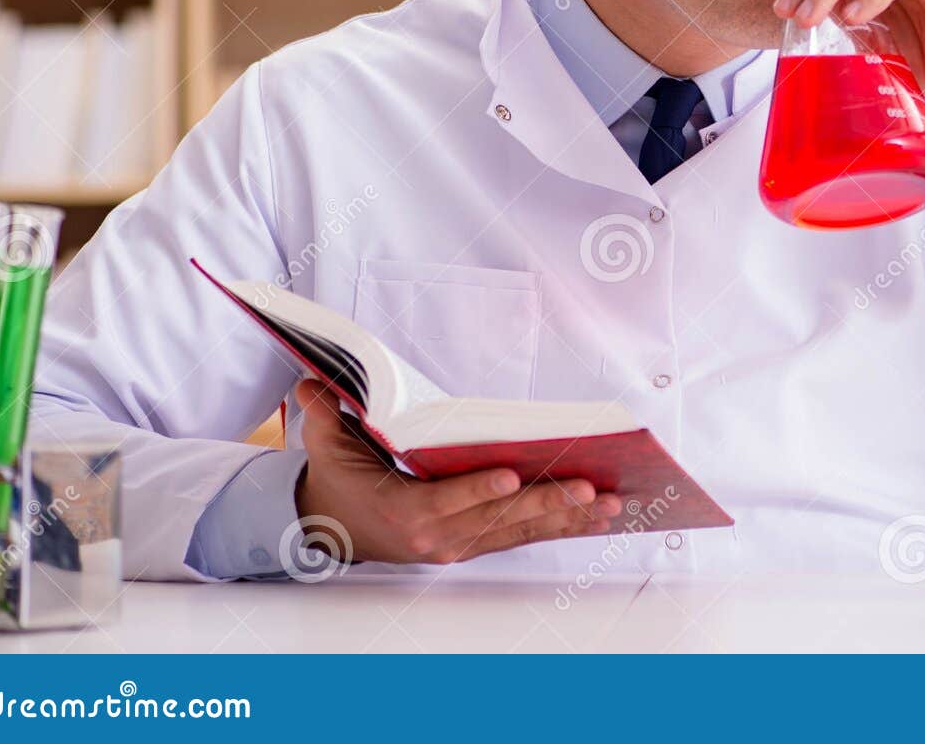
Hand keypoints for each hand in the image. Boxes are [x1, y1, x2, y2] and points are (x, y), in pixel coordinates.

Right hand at [290, 378, 621, 565]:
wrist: (337, 532)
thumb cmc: (342, 483)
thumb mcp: (326, 448)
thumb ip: (324, 413)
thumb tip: (313, 380)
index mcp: (402, 510)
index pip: (443, 501)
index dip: (477, 491)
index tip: (509, 475)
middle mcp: (437, 536)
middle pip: (497, 519)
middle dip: (546, 503)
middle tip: (588, 486)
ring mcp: (462, 544)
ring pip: (522, 531)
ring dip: (568, 517)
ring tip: (611, 503)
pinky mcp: (480, 544)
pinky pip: (527, 536)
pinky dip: (565, 526)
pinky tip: (600, 515)